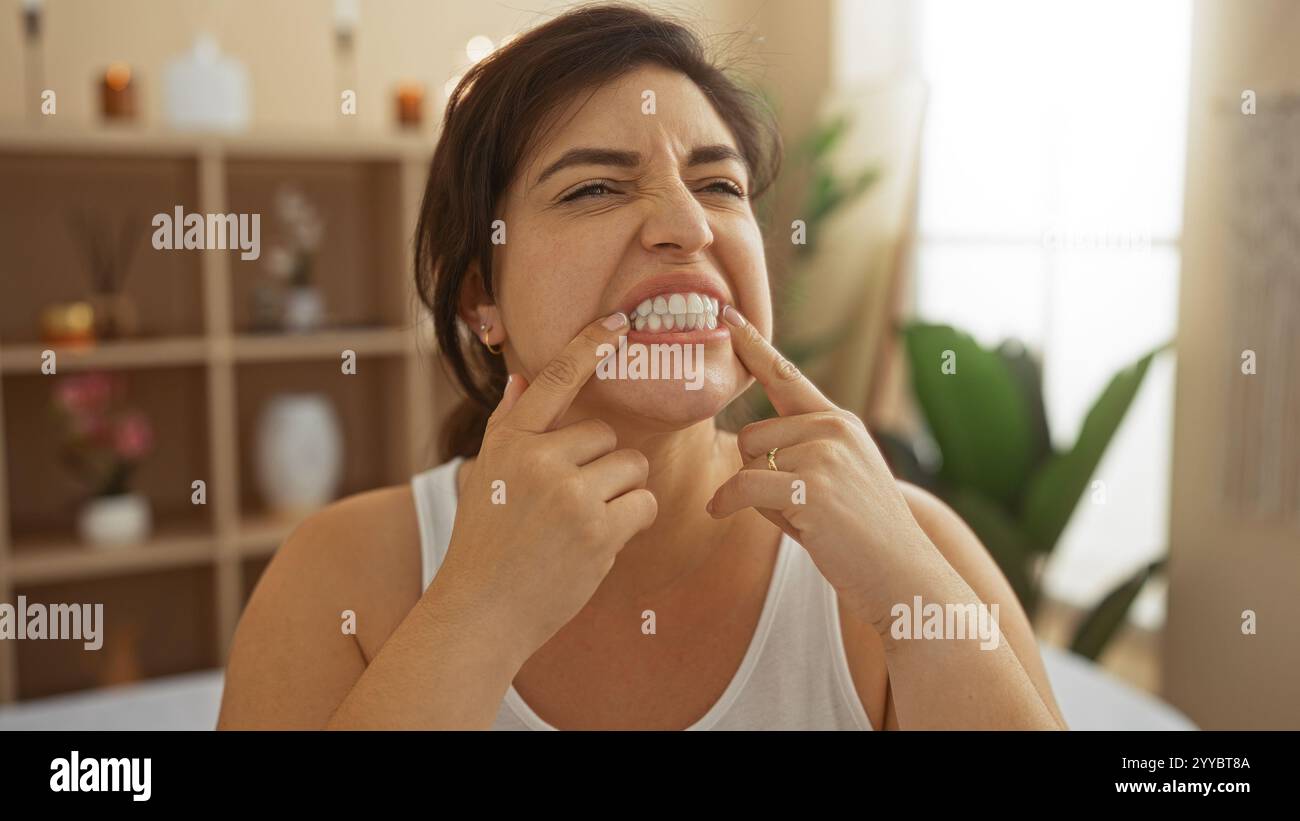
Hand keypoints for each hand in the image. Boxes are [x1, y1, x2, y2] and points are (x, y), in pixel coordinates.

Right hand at [438, 312, 657, 661]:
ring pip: (631, 468)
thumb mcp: (483, 478)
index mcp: (508, 442)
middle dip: (602, 467)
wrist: (480, 614)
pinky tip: (600, 545)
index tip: (619, 320)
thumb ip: (507, 427)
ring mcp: (568, 494)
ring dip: (621, 495)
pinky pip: (644, 504)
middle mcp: (536, 459)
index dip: (590, 345)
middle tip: (571, 507)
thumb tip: (520, 378)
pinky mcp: (597, 531)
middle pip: (606, 435)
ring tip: (582, 527)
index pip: (555, 379)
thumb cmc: (484, 545)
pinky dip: (634, 523)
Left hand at [707, 306, 936, 631]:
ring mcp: (826, 456)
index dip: (753, 346)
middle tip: (800, 510)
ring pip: (747, 462)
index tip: (727, 314)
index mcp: (841, 423)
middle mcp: (834, 429)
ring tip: (804, 521)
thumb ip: (801, 454)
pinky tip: (721, 512)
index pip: (786, 376)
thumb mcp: (839, 480)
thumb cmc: (862, 537)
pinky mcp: (813, 488)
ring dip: (758, 499)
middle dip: (759, 476)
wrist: (903, 576)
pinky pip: (742, 485)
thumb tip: (743, 447)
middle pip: (752, 436)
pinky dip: (725, 501)